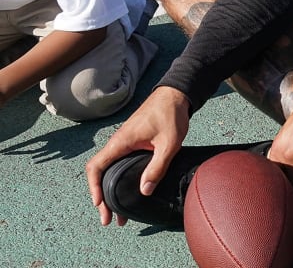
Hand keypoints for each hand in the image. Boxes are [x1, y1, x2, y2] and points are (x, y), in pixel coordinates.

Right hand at [85, 87, 190, 226]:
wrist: (175, 95)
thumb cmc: (171, 115)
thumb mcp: (168, 143)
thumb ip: (157, 167)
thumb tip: (144, 191)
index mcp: (120, 143)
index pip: (96, 167)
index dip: (94, 187)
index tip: (100, 204)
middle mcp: (117, 143)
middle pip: (100, 173)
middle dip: (102, 198)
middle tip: (110, 219)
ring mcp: (124, 143)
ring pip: (110, 170)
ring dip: (111, 191)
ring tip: (119, 213)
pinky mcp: (132, 143)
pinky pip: (119, 164)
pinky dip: (119, 180)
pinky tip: (128, 192)